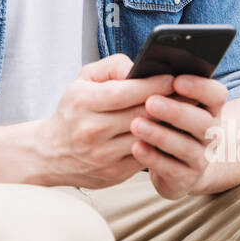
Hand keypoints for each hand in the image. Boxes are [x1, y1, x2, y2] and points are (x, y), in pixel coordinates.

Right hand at [33, 54, 175, 188]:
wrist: (49, 153)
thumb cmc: (72, 110)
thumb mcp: (81, 80)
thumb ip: (111, 67)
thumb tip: (139, 67)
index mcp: (82, 102)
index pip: (124, 92)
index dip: (153, 85)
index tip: (173, 78)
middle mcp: (90, 129)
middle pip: (140, 115)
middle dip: (169, 103)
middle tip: (190, 94)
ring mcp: (102, 155)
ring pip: (146, 138)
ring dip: (169, 126)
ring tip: (186, 114)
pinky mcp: (112, 174)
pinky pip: (145, 157)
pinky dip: (161, 146)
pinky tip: (172, 135)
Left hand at [130, 74, 227, 199]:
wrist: (175, 167)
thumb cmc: (167, 124)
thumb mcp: (169, 104)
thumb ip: (162, 88)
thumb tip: (143, 73)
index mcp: (209, 109)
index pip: (216, 95)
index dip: (200, 87)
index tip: (176, 80)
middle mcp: (210, 133)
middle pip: (202, 122)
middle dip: (176, 111)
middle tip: (150, 102)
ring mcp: (200, 158)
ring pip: (186, 147)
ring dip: (160, 135)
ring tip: (136, 125)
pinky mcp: (185, 179)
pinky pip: (171, 169)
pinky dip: (153, 158)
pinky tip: (136, 148)